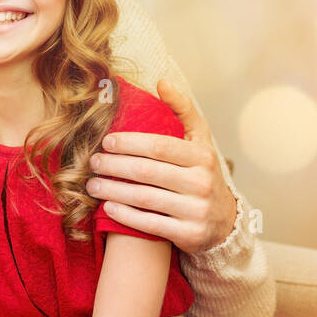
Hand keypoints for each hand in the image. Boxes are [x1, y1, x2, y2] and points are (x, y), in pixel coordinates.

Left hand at [86, 79, 236, 254]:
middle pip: (147, 171)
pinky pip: (149, 224)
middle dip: (114, 166)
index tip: (105, 141)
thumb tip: (161, 82)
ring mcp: (196, 210)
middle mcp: (201, 182)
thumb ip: (182, 110)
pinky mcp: (189, 234)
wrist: (225, 221)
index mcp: (202, 156)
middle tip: (92, 163)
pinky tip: (107, 207)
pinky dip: (125, 215)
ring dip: (112, 191)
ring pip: (145, 198)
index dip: (129, 143)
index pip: (159, 146)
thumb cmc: (201, 172)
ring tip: (91, 185)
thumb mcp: (200, 140)